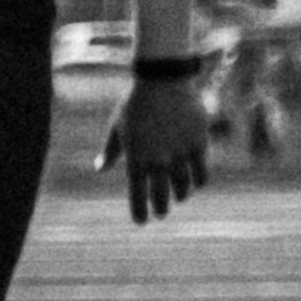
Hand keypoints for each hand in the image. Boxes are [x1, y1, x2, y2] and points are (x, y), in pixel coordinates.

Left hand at [111, 69, 214, 222]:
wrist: (163, 79)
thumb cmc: (136, 102)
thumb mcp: (118, 127)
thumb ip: (111, 151)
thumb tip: (99, 168)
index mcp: (136, 158)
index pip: (137, 194)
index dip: (139, 211)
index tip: (141, 221)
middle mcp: (159, 160)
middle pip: (161, 195)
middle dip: (161, 208)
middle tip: (161, 213)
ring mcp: (180, 153)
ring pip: (183, 185)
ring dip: (180, 194)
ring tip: (179, 197)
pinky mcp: (198, 143)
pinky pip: (201, 171)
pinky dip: (199, 180)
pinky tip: (195, 182)